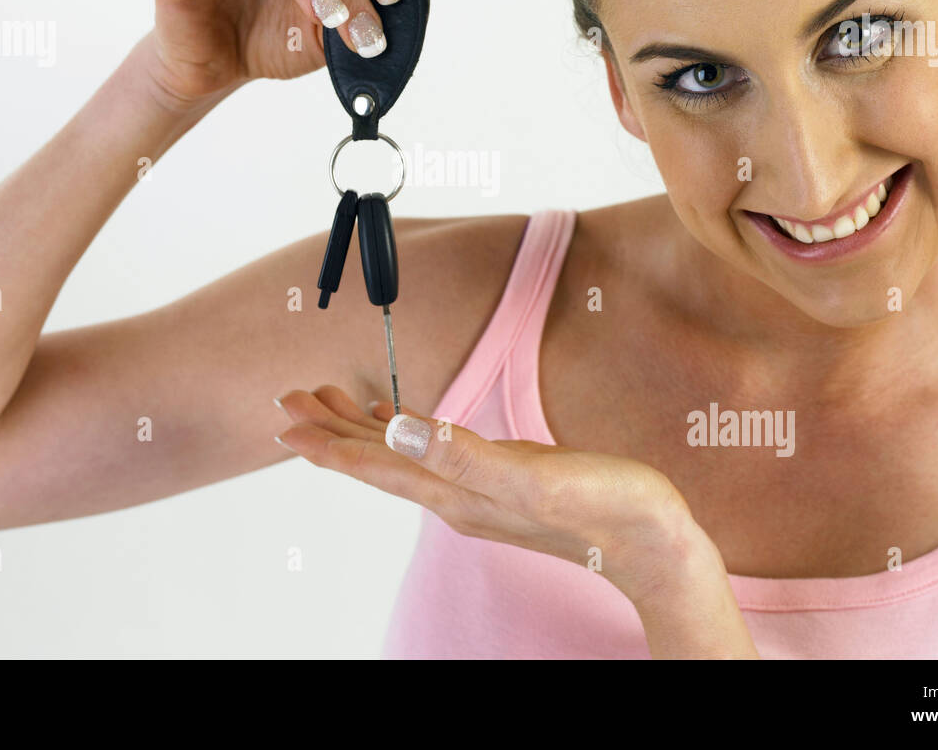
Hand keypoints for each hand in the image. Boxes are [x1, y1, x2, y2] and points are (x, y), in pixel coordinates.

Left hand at [272, 385, 710, 607]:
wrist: (652, 540)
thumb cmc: (604, 505)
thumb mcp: (531, 476)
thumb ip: (461, 452)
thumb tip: (397, 426)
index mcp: (456, 492)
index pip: (376, 465)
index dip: (328, 442)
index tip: (285, 420)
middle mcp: (455, 494)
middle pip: (376, 460)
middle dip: (330, 430)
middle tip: (289, 398)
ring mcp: (475, 489)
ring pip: (400, 455)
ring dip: (360, 429)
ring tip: (326, 402)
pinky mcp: (498, 478)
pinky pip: (433, 451)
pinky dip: (405, 432)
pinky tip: (397, 418)